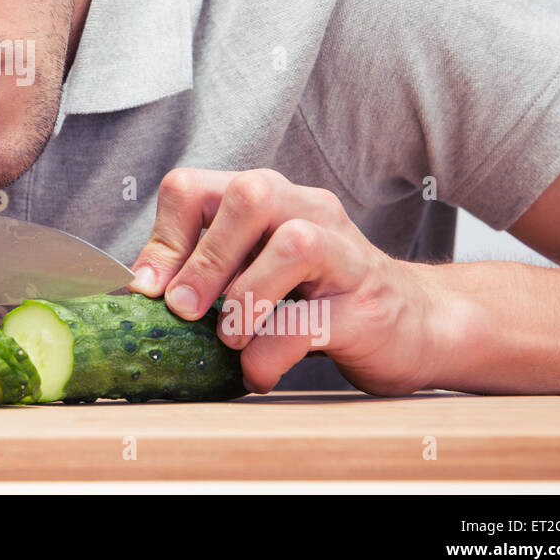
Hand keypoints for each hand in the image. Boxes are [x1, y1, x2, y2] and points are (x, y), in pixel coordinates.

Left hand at [127, 168, 441, 395]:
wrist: (417, 325)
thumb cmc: (318, 299)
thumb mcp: (255, 274)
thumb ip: (207, 272)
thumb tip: (142, 293)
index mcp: (267, 197)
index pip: (194, 188)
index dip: (163, 239)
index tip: (151, 291)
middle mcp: (307, 209)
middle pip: (247, 196)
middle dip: (204, 260)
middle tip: (184, 312)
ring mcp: (344, 252)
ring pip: (291, 245)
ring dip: (245, 299)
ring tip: (229, 338)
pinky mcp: (367, 304)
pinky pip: (312, 320)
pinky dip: (271, 352)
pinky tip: (258, 370)